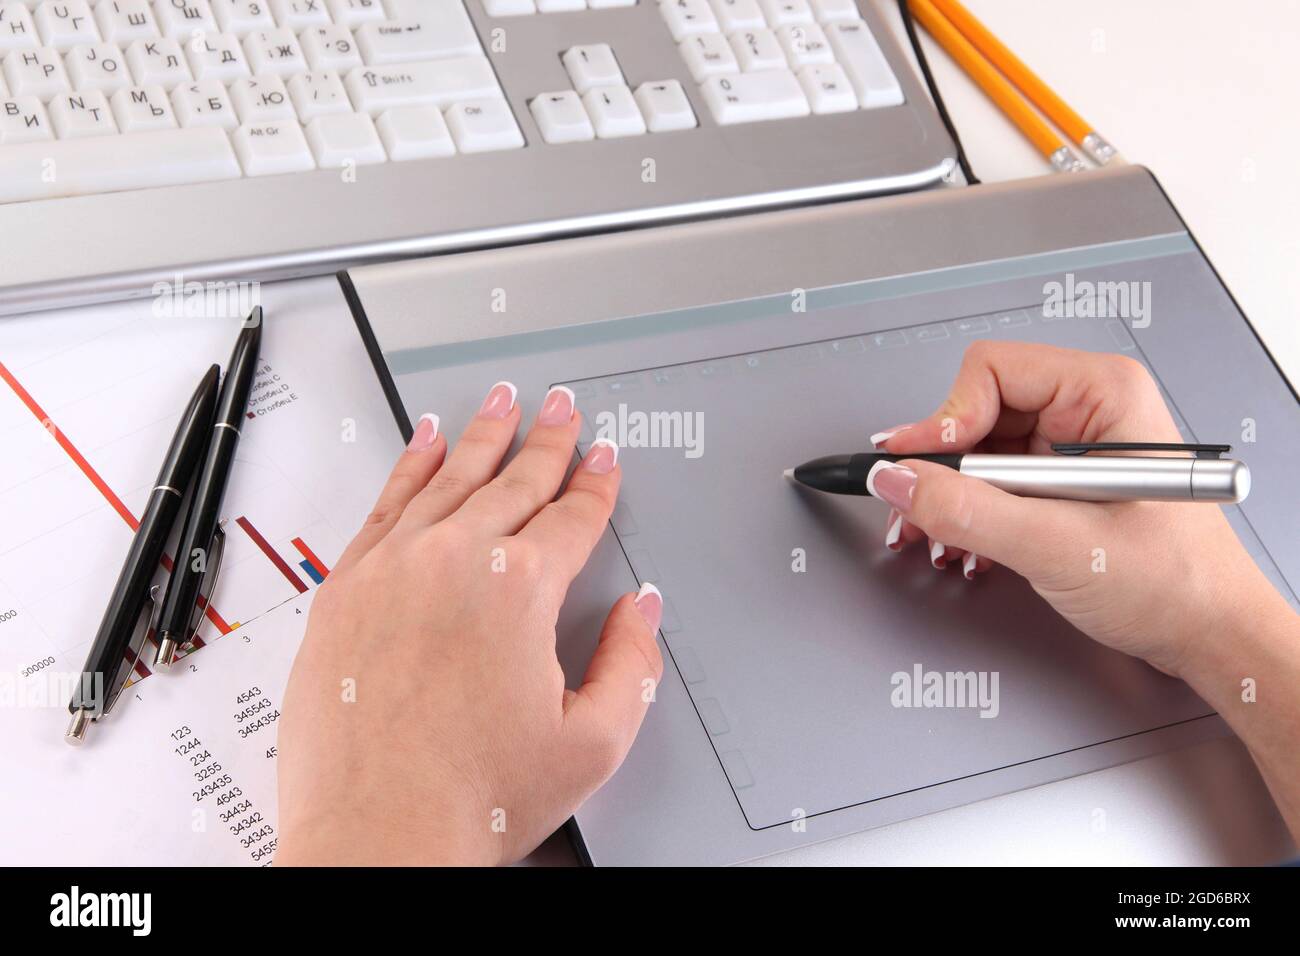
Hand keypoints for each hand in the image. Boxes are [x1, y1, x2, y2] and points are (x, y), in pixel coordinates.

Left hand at [274, 383, 662, 865]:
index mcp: (520, 590)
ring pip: (449, 478)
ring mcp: (391, 568)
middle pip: (514, 482)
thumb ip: (631, 663)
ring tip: (501, 401)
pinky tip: (425, 443)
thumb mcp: (593, 742)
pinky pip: (385, 503)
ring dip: (482, 436)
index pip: (571, 517)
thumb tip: (641, 610)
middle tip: (562, 407)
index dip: (596, 486)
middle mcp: (454, 561)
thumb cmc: (473, 797)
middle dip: (547, 440)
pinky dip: (410, 465)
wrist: (377, 836)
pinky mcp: (345, 588)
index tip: (604, 462)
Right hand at [871, 341, 1299, 840]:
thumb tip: (897, 480)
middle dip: (939, 468)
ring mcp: (1073, 447)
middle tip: (913, 509)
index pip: (989, 372)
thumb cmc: (1177, 584)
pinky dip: (969, 517)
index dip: (943, 419)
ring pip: (978, 452)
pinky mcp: (1061, 482)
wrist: (1212, 637)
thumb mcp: (1056, 545)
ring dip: (948, 499)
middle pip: (976, 412)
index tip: (912, 467)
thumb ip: (966, 510)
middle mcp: (1088, 409)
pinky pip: (993, 483)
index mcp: (1103, 392)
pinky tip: (966, 549)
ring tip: (933, 538)